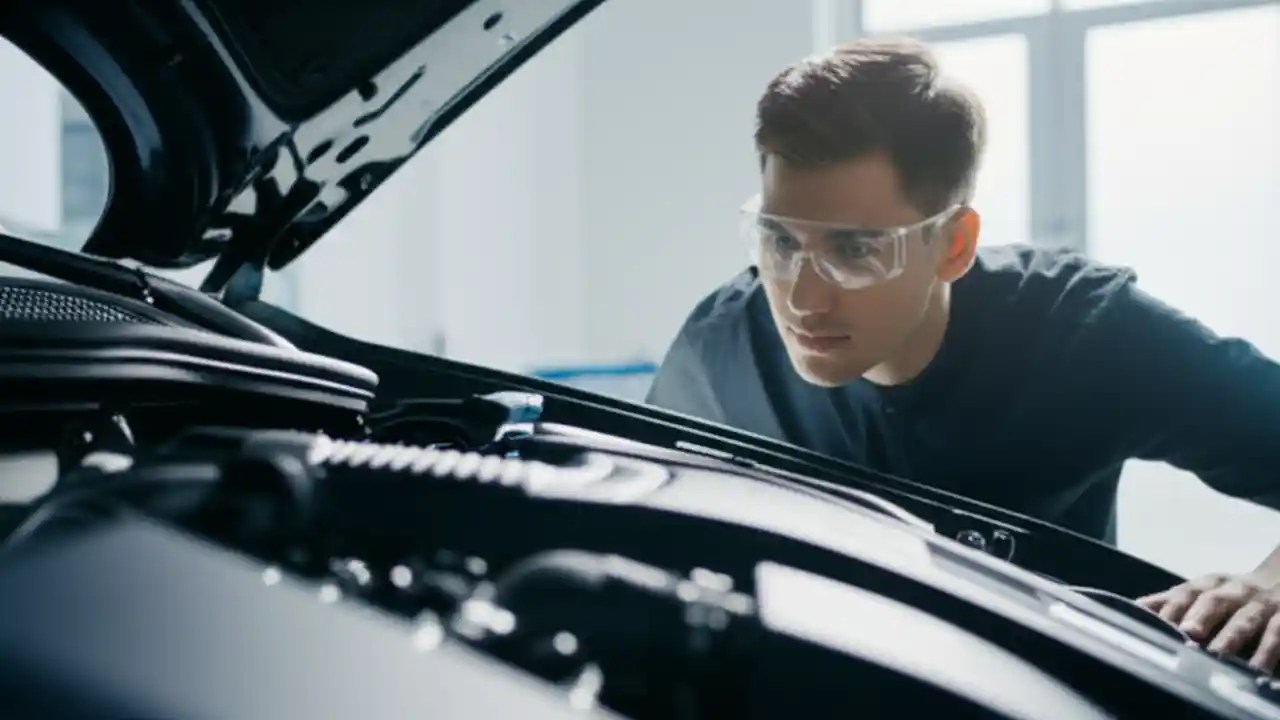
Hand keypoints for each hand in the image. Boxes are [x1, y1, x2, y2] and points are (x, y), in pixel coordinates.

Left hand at [1137, 572, 1279, 674]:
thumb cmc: (1231, 594)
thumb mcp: (1202, 593)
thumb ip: (1170, 602)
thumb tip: (1133, 610)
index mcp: (1208, 585)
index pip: (1185, 593)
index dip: (1170, 607)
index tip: (1154, 623)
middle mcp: (1233, 591)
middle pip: (1213, 600)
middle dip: (1199, 615)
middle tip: (1188, 633)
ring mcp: (1261, 604)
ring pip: (1246, 618)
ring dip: (1232, 636)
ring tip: (1219, 655)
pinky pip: (1278, 633)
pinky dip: (1269, 651)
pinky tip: (1259, 668)